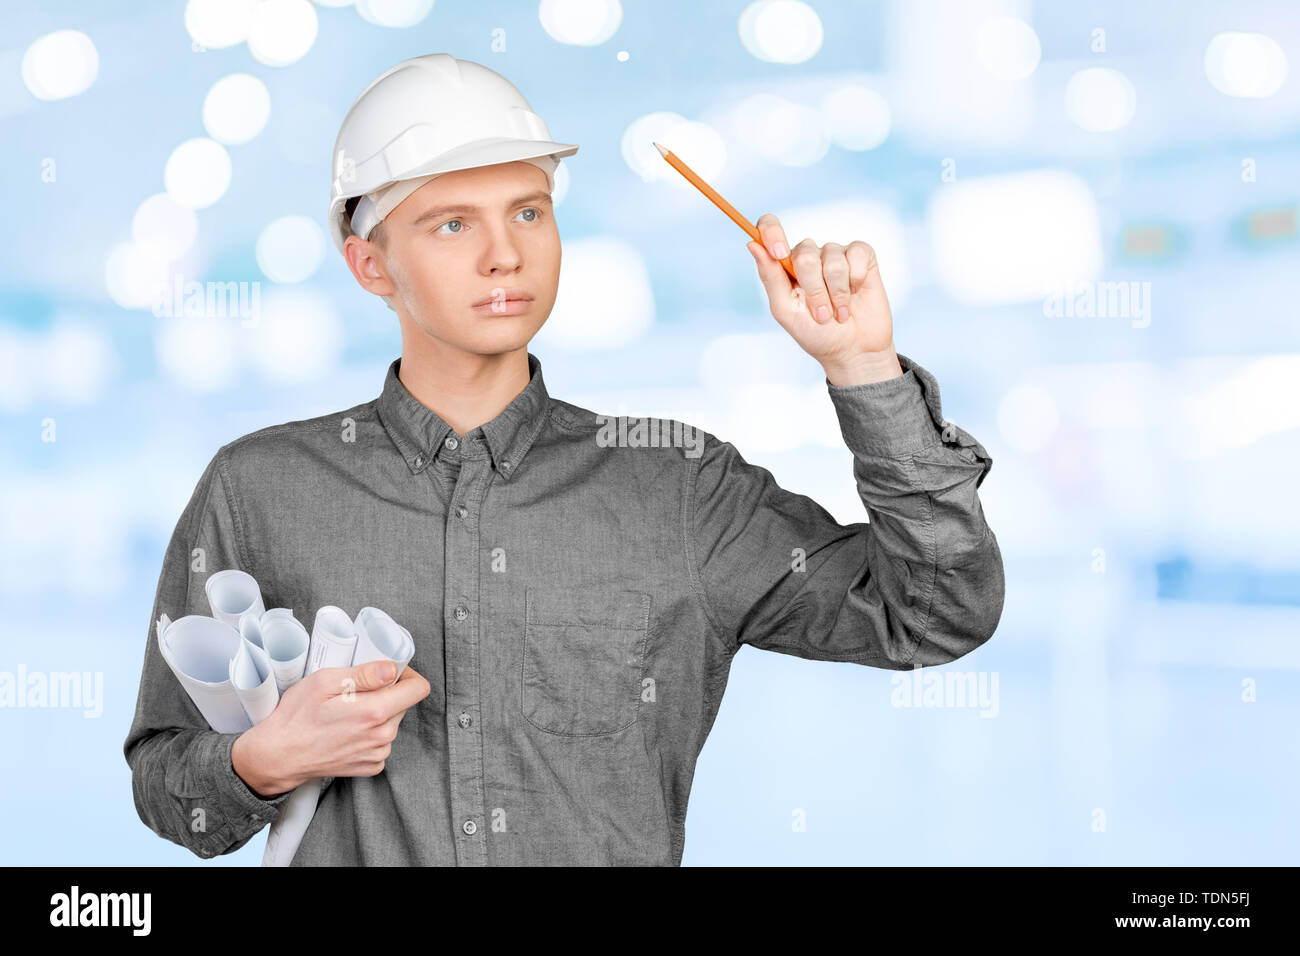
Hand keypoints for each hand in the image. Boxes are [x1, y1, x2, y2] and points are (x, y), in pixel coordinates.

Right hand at [232, 660, 431, 795]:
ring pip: (392, 721)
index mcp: (375, 713)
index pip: (419, 689)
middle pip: (403, 703)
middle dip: (386, 693)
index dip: (407, 674)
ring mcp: (378, 754)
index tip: (390, 671)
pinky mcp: (371, 766)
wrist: (279, 756)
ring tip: (346, 712)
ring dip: (377, 713)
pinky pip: (382, 740)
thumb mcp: (325, 681)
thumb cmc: (297, 717)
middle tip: (355, 691)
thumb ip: (365, 674)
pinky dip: (370, 732)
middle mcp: (383, 737)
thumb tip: (393, 668)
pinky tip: (346, 730)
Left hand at [747, 213, 902, 385]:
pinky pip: (856, 254)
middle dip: (814, 290)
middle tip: (821, 314)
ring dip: (836, 293)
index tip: (779, 253)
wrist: (853, 350)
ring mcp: (835, 254)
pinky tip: (856, 293)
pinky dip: (855, 280)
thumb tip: (752, 244)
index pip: (769, 228)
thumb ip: (770, 277)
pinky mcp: (861, 256)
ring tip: (839, 312)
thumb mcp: (785, 310)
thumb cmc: (816, 334)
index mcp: (784, 266)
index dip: (771, 233)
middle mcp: (809, 256)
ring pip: (832, 259)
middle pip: (805, 254)